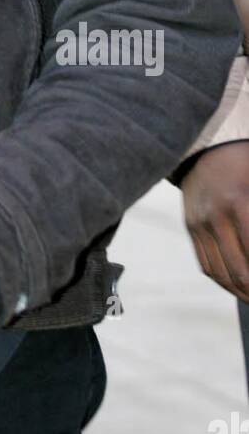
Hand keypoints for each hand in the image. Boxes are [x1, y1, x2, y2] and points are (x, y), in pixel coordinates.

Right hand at [180, 140, 248, 300]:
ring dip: (241, 292)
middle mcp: (215, 216)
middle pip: (239, 273)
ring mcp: (199, 222)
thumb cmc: (245, 161)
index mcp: (239, 203)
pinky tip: (237, 285)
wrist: (207, 141)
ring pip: (220, 274)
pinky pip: (205, 263)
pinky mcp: (190, 225)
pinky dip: (222, 280)